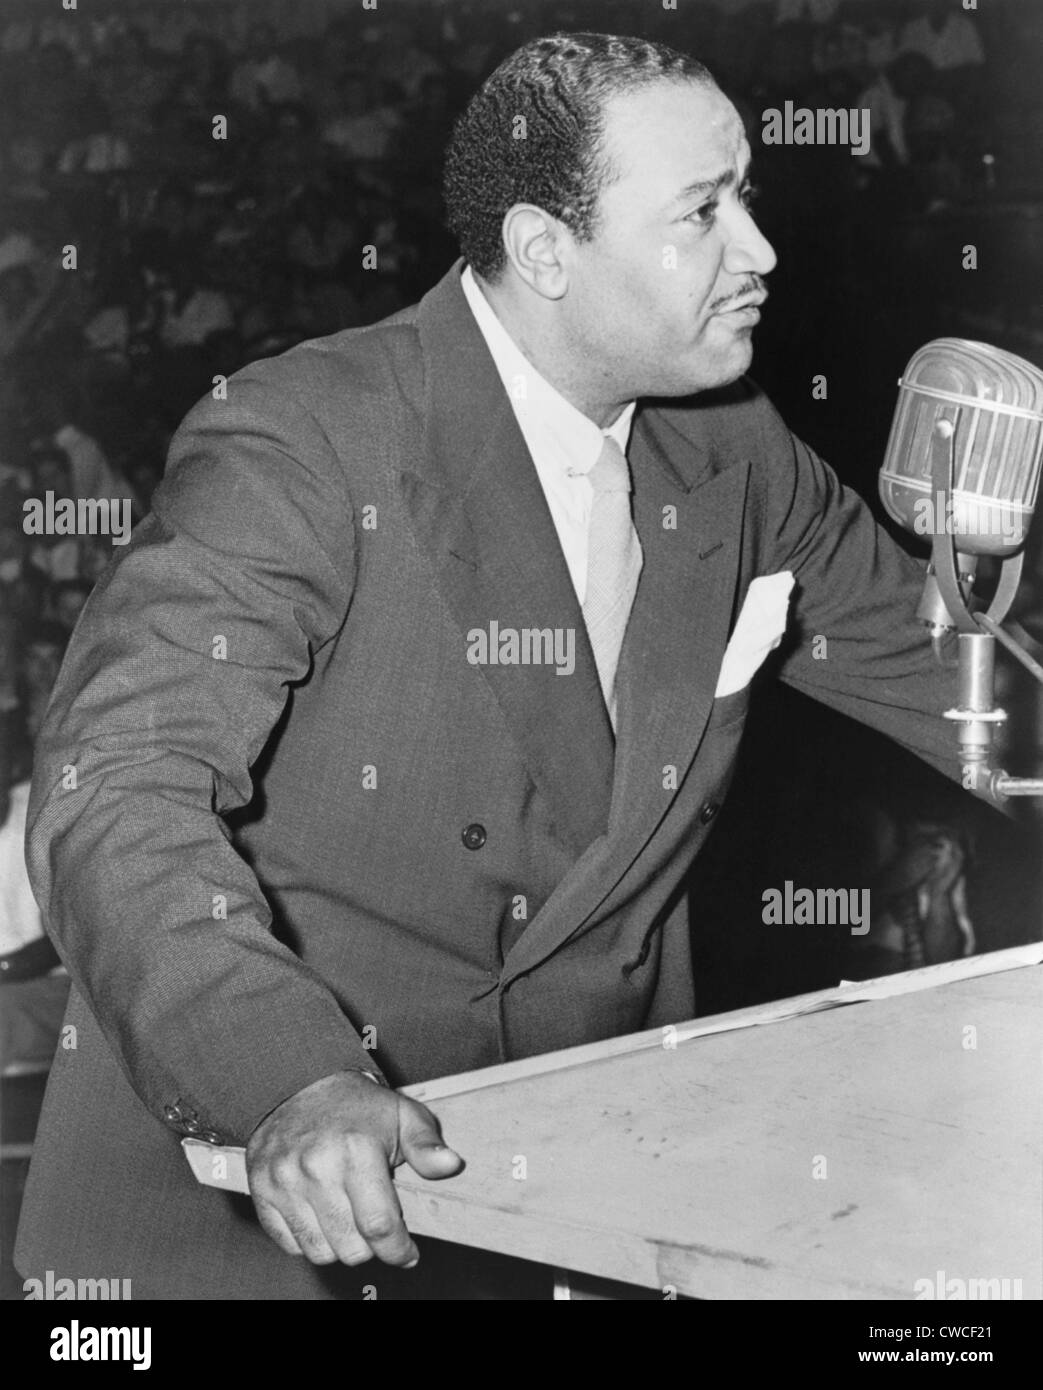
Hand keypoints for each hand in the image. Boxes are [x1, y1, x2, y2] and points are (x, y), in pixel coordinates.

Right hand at [246, 1070, 462, 1267]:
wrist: (297, 1083)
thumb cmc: (357, 1105)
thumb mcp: (401, 1113)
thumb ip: (427, 1144)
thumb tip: (450, 1165)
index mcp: (355, 1149)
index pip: (379, 1225)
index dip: (399, 1250)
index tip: (408, 1254)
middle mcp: (315, 1167)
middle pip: (351, 1248)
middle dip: (371, 1245)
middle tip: (375, 1223)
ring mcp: (284, 1180)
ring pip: (320, 1252)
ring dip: (340, 1244)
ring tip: (348, 1216)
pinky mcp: (261, 1189)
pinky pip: (290, 1244)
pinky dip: (309, 1238)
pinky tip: (321, 1213)